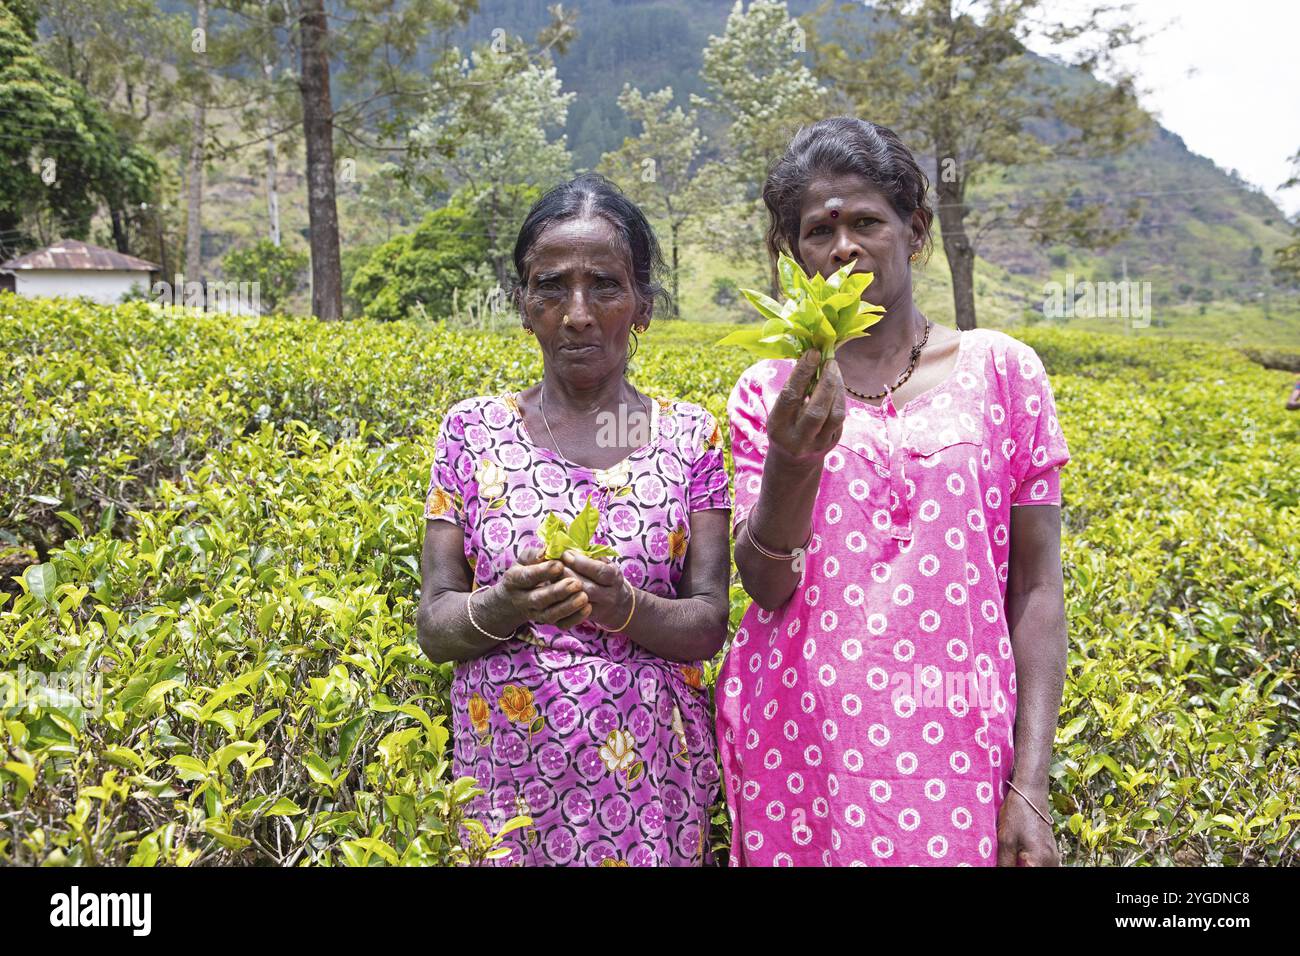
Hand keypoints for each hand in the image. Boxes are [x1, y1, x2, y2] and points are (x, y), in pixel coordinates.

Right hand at [498, 546, 591, 629]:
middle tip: (576, 583)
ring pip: (550, 615)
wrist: (514, 598)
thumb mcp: (524, 560)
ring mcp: (535, 614)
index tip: (559, 565)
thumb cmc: (525, 571)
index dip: (543, 572)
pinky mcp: (547, 622)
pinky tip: (587, 608)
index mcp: (514, 580)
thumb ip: (534, 554)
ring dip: (568, 607)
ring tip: (584, 597)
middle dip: (558, 592)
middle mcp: (522, 600)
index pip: (527, 577)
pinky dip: (574, 618)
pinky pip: (560, 624)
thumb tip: (545, 551)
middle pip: (539, 599)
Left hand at [557, 549, 632, 630]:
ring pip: (577, 601)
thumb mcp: (604, 563)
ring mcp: (597, 610)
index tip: (566, 553)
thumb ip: (589, 556)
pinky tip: (552, 590)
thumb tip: (567, 544)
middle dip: (567, 574)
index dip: (581, 562)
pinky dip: (559, 602)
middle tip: (553, 564)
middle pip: (587, 588)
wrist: (617, 605)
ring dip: (561, 588)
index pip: (599, 571)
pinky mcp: (585, 619)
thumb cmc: (605, 577)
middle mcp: (608, 596)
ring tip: (550, 576)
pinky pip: (570, 614)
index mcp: (614, 578)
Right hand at [766, 349, 844, 465]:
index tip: (812, 353)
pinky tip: (837, 385)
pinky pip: (840, 418)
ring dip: (837, 388)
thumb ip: (793, 391)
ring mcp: (817, 444)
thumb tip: (811, 358)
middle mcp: (797, 439)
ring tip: (834, 370)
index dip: (803, 373)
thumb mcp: (780, 412)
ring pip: (834, 415)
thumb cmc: (785, 426)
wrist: (793, 462)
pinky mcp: (832, 443)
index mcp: (778, 427)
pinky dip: (840, 397)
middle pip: (817, 410)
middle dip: (826, 382)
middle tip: (830, 361)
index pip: (790, 398)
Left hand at [996, 783, 1058, 866]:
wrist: (1030, 793)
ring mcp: (1053, 857)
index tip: (1002, 863)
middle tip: (1004, 860)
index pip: (1025, 875)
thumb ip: (1004, 863)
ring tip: (1009, 859)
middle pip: (1034, 872)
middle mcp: (1051, 862)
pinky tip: (1017, 857)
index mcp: (1040, 862)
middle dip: (1017, 867)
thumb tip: (996, 870)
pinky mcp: (1051, 852)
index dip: (1011, 869)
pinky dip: (1029, 864)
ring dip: (1022, 865)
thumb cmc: (1017, 814)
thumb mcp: (1006, 841)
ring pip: (1037, 869)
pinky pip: (1041, 864)